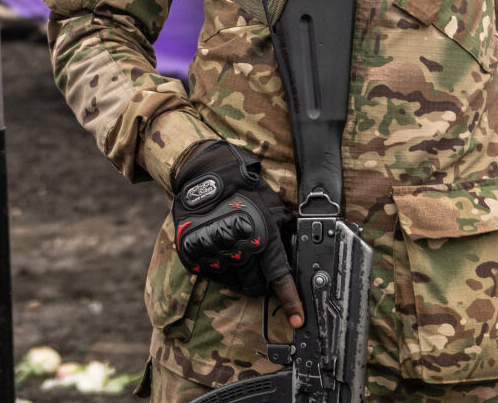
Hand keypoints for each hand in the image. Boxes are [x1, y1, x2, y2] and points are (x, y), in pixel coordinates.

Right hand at [171, 141, 302, 326]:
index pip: (280, 278)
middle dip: (260, 281)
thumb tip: (300, 246)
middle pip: (256, 286)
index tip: (298, 319)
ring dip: (240, 273)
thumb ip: (284, 229)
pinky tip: (221, 248)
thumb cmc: (242, 189)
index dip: (291, 301)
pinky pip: (216, 275)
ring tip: (236, 250)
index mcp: (262, 239)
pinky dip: (221, 268)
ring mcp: (217, 255)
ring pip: (236, 283)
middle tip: (256, 262)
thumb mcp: (272, 205)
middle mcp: (240, 251)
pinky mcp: (197, 257)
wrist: (206, 177)